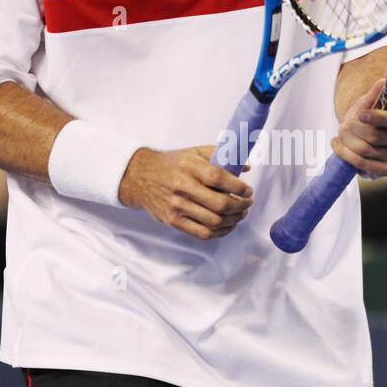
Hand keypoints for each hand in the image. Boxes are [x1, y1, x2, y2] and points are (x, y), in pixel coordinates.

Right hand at [119, 146, 252, 239]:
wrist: (139, 177)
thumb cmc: (171, 164)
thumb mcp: (194, 152)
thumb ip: (220, 156)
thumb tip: (245, 168)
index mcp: (190, 166)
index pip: (220, 178)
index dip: (239, 187)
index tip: (248, 191)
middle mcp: (183, 186)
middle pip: (220, 204)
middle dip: (241, 206)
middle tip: (248, 203)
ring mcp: (177, 206)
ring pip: (214, 221)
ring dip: (234, 220)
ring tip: (240, 214)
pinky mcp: (173, 221)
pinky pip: (203, 233)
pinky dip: (220, 232)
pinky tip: (227, 226)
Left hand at [333, 79, 386, 177]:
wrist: (362, 134)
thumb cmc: (367, 116)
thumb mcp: (368, 103)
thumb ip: (374, 94)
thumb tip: (382, 83)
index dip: (377, 118)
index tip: (360, 114)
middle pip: (375, 136)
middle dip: (353, 129)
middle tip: (343, 125)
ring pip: (365, 150)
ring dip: (346, 141)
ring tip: (339, 134)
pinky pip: (362, 164)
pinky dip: (346, 154)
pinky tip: (338, 146)